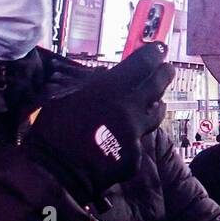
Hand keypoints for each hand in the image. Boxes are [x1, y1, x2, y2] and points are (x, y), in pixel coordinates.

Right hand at [23, 43, 175, 203]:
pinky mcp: (135, 156)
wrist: (54, 172)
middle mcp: (129, 108)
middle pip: (157, 86)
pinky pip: (138, 143)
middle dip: (164, 75)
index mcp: (110, 89)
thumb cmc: (51, 130)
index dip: (153, 55)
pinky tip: (126, 138)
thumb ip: (89, 85)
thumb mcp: (64, 96)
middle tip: (168, 69)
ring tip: (158, 102)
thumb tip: (104, 75)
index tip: (160, 48)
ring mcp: (134, 134)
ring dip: (157, 106)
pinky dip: (132, 138)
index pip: (141, 65)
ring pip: (155, 115)